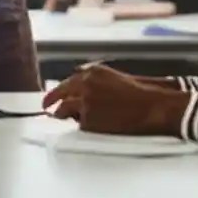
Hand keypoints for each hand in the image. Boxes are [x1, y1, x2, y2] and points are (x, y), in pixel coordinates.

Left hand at [42, 65, 190, 135]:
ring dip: (61, 114)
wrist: (152, 106)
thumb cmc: (140, 94)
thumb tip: (80, 92)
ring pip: (64, 110)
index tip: (52, 95)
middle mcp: (84, 84)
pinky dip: (83, 126)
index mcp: (91, 71)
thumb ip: (94, 81)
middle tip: (46, 107)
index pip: (68, 81)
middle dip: (51, 100)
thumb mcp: (114, 78)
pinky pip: (80, 124)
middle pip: (60, 93)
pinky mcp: (88, 119)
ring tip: (60, 118)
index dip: (59, 90)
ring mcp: (84, 101)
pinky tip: (93, 125)